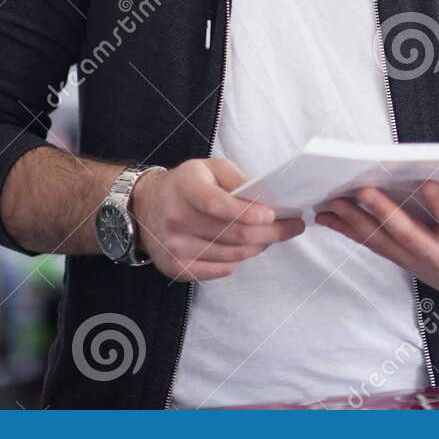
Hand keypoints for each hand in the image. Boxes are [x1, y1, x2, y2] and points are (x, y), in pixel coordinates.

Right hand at [129, 158, 304, 281]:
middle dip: (271, 232)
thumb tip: (268, 199)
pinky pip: (220, 270)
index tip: (273, 214)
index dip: (247, 212)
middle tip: (293, 226)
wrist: (145, 207)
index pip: (217, 205)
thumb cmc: (186, 184)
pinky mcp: (176, 268)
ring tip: (272, 235)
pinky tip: (246, 247)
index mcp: (185, 189)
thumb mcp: (210, 168)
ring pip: (232, 255)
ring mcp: (174, 248)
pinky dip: (239, 260)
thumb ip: (238, 180)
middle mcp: (176, 220)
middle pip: (233, 234)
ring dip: (259, 246)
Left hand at [315, 150, 438, 304]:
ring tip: (332, 201)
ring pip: (387, 245)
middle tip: (363, 190)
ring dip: (358, 224)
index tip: (427, 183)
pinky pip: (377, 248)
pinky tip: (329, 216)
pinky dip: (352, 233)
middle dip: (385, 215)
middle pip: (412, 239)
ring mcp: (425, 266)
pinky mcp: (409, 263)